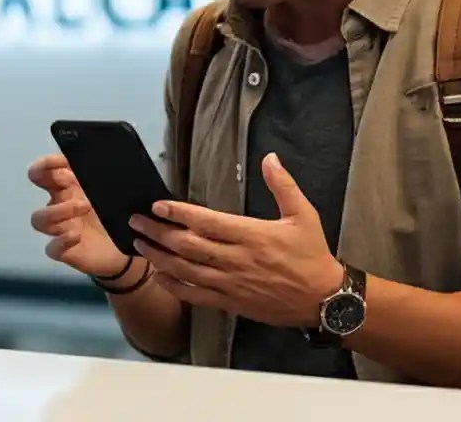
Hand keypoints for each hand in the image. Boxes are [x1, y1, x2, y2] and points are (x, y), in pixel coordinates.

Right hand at [27, 153, 127, 277]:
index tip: (64, 161)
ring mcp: (60, 228)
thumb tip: (104, 156)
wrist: (130, 248)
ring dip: (59, 210)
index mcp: (68, 187)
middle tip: (70, 180)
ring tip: (85, 206)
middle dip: (47, 177)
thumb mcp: (115, 192)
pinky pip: (52, 248)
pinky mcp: (65, 251)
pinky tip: (77, 235)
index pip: (46, 169)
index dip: (48, 163)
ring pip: (39, 218)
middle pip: (36, 187)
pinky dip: (62, 240)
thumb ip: (105, 177)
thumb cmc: (119, 215)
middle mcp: (60, 204)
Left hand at [128, 152, 342, 327]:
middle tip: (136, 222)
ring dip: (159, 257)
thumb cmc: (312, 255)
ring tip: (140, 245)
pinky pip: (195, 295)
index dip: (178, 213)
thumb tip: (270, 158)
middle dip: (158, 233)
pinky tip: (159, 276)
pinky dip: (174, 286)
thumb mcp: (303, 215)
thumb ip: (283, 185)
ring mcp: (231, 284)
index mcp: (252, 236)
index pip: (206, 222)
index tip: (157, 205)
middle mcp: (236, 260)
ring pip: (186, 271)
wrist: (325, 300)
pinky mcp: (231, 303)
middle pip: (187, 246)